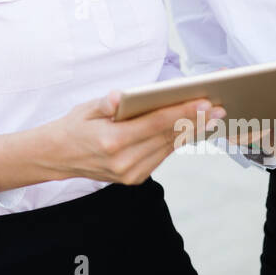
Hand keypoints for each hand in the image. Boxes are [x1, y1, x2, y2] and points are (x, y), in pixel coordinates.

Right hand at [52, 92, 224, 184]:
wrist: (57, 157)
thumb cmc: (73, 127)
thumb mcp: (86, 109)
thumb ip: (106, 103)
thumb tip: (122, 96)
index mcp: (111, 141)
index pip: (155, 123)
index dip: (182, 112)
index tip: (204, 102)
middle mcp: (124, 161)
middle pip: (167, 137)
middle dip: (195, 121)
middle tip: (219, 107)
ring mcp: (130, 174)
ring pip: (168, 148)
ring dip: (191, 132)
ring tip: (211, 117)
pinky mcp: (134, 178)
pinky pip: (161, 156)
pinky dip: (176, 142)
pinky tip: (190, 129)